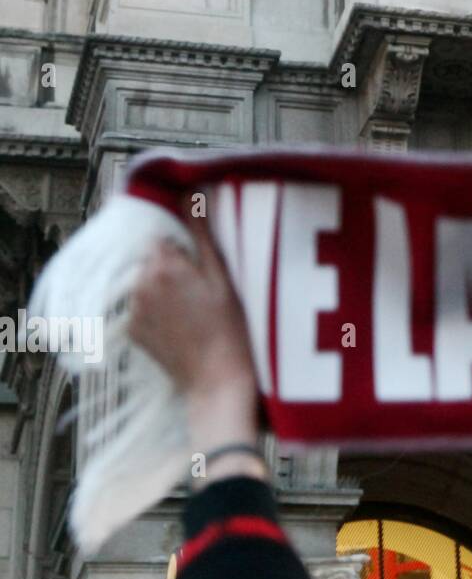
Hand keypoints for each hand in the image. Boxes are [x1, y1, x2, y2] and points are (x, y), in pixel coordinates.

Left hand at [129, 224, 265, 485]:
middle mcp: (140, 286)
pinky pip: (143, 304)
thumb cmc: (232, 330)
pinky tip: (186, 319)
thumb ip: (203, 234)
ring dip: (165, 283)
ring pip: (146, 279)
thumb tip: (192, 196)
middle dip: (174, 260)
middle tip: (204, 281)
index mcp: (163, 266)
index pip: (162, 232)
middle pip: (151, 256)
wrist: (217, 382)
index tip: (202, 254)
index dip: (184, 239)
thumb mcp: (225, 277)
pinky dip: (160, 305)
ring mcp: (133, 310)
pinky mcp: (133, 331)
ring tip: (196, 303)